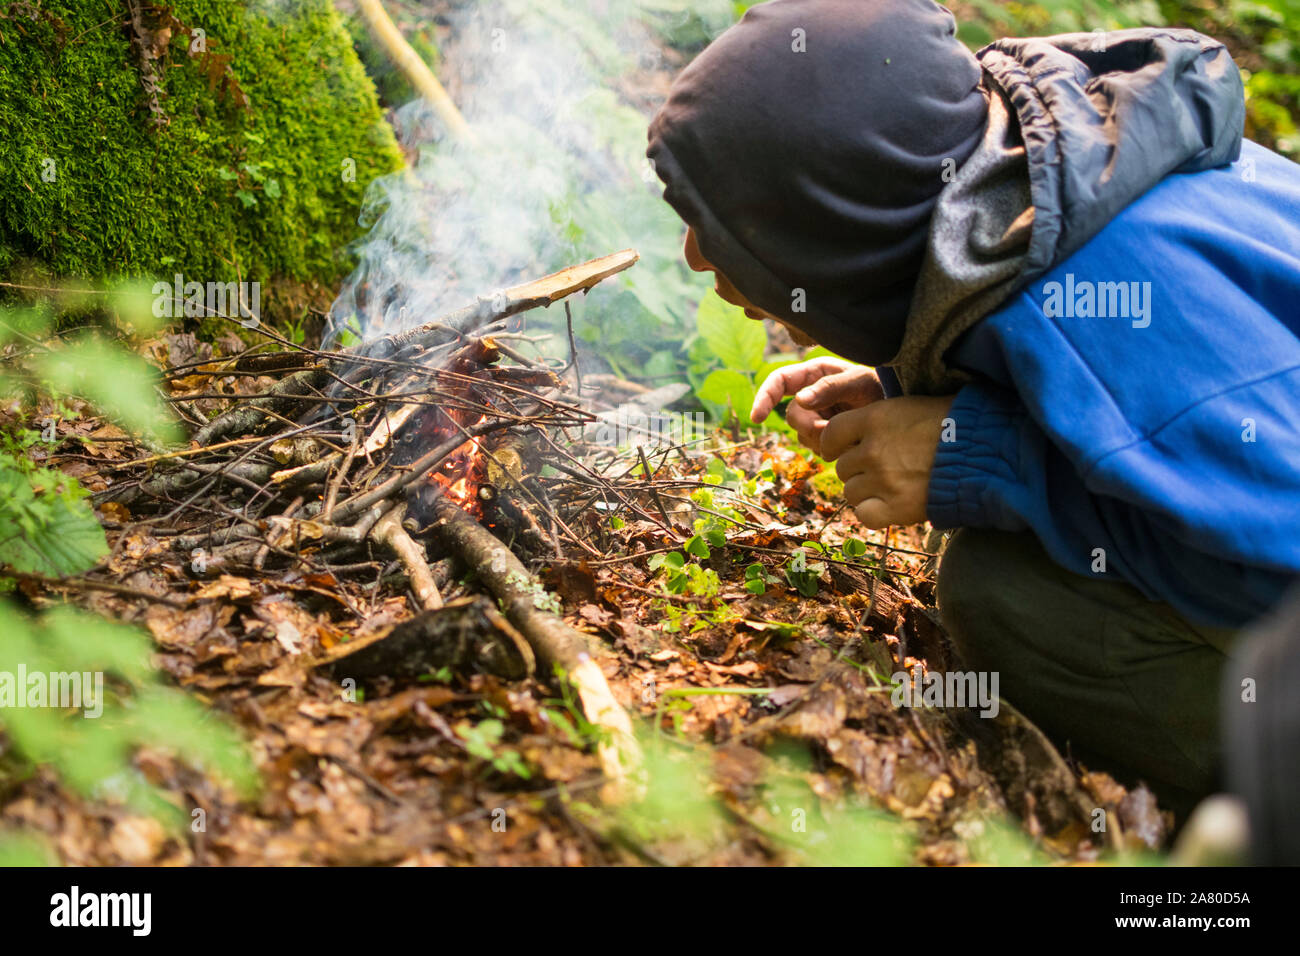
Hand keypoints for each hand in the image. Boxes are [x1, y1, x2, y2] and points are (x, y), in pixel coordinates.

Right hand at [750, 358, 882, 455]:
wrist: (898, 407)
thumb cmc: (881, 385)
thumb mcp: (860, 381)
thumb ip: (831, 387)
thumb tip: (800, 400)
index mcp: (813, 373)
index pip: (779, 382)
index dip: (764, 398)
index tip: (757, 418)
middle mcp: (810, 394)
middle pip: (793, 416)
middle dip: (809, 426)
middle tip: (833, 430)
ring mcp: (817, 415)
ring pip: (802, 435)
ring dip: (822, 439)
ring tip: (848, 432)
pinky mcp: (824, 433)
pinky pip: (815, 446)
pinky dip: (828, 448)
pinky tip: (846, 441)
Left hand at [819, 396, 955, 527]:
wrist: (984, 450)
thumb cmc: (948, 424)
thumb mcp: (906, 408)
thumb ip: (872, 422)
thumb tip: (843, 441)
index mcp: (873, 419)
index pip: (831, 434)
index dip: (833, 444)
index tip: (839, 450)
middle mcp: (873, 450)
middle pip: (842, 467)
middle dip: (857, 469)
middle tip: (884, 468)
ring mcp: (884, 480)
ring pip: (851, 492)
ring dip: (866, 491)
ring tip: (892, 485)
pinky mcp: (897, 507)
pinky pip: (864, 515)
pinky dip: (872, 512)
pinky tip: (888, 505)